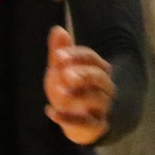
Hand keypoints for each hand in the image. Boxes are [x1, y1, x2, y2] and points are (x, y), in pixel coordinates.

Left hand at [43, 25, 113, 144]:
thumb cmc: (71, 90)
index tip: (58, 56)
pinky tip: (49, 111)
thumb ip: (59, 52)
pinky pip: (88, 123)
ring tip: (59, 93)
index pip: (91, 58)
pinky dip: (68, 118)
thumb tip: (57, 29)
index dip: (76, 55)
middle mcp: (104, 88)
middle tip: (65, 74)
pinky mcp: (96, 125)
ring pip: (98, 100)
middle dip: (84, 73)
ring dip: (78, 96)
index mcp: (97, 70)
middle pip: (100, 77)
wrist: (78, 122)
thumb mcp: (61, 70)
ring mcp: (102, 107)